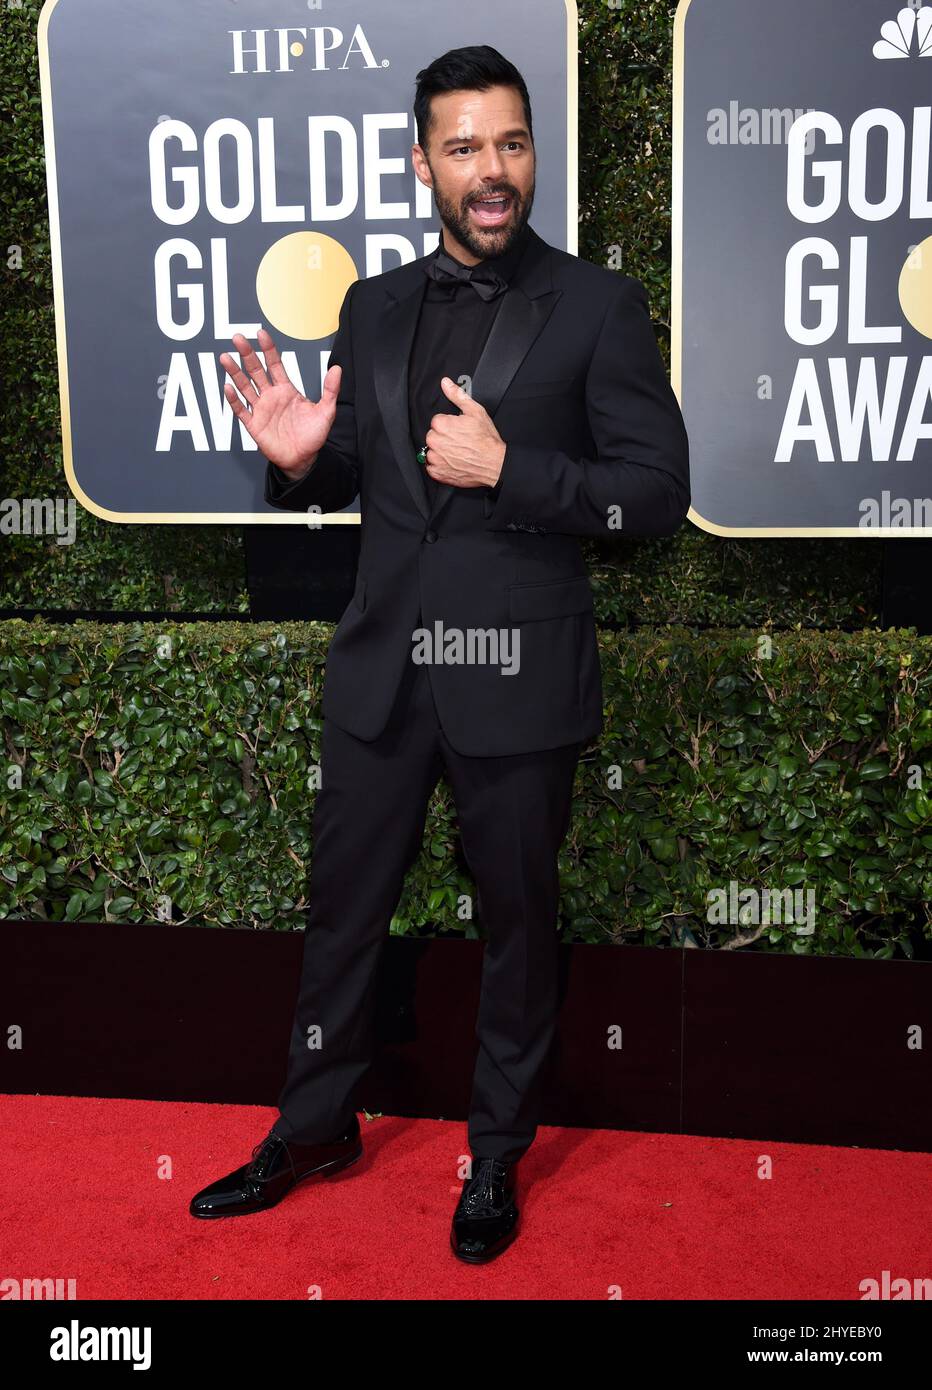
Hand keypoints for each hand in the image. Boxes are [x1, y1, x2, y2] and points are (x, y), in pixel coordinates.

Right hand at [220, 327, 340, 477]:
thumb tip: (337, 369)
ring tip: (225, 357)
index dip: (268, 349)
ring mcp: (261, 410)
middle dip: (247, 354)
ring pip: (245, 387)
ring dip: (235, 372)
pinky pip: (241, 410)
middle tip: (238, 338)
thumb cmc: (313, 436)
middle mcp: (271, 396)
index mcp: (286, 390)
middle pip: (256, 371)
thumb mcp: (326, 411)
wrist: (304, 459)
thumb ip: (330, 390)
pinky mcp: (254, 425)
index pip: (275, 364)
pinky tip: (229, 387)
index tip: (261, 333)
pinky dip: (234, 400)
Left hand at [424, 377, 505, 487]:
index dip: (450, 425)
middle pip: (433, 436)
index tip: (459, 430)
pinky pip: (431, 467)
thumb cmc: (486, 440)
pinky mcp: (437, 473)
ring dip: (441, 452)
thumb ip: (457, 395)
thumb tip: (446, 383)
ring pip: (431, 451)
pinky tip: (453, 462)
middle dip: (444, 437)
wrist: (494, 464)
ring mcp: (435, 459)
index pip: (437, 421)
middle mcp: (435, 441)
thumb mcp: (475, 411)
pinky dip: (440, 466)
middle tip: (460, 442)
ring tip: (457, 452)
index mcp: (441, 424)